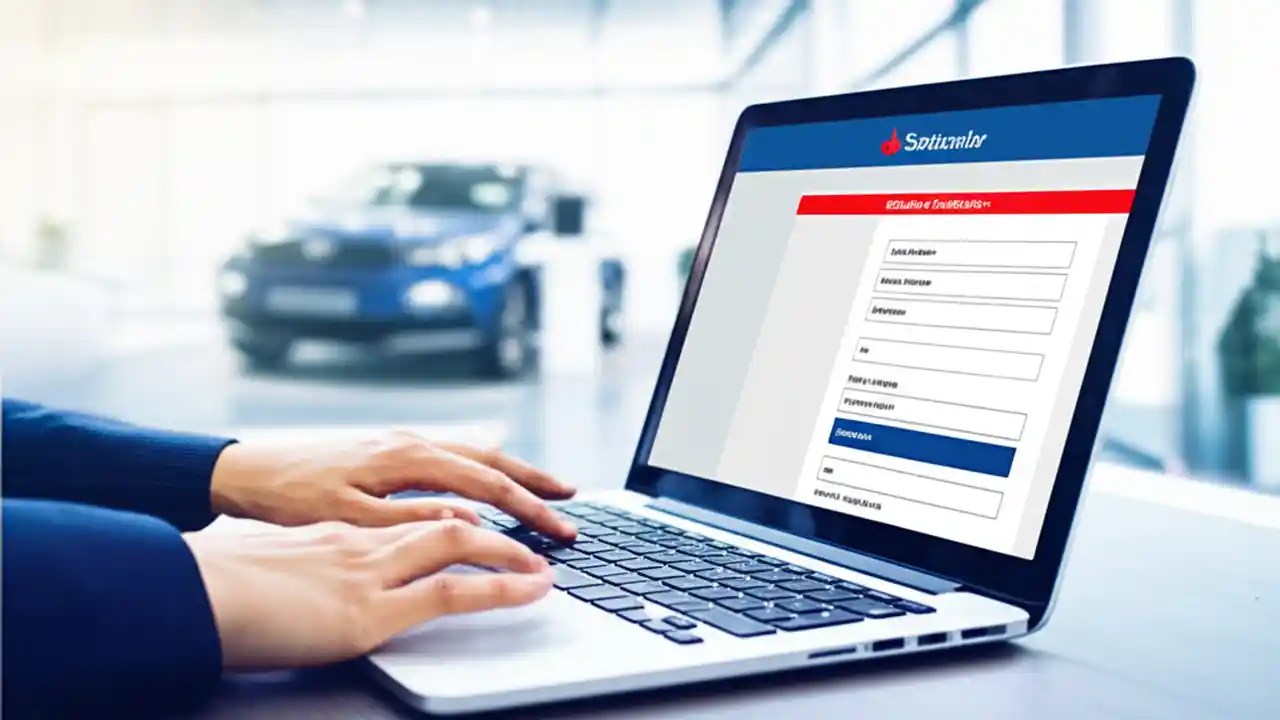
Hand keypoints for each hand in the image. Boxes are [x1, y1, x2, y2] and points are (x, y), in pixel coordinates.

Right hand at [185, 519, 553, 668]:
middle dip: (512, 508)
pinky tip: (525, 584)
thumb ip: (335, 548)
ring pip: (459, 538)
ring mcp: (368, 565)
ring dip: (512, 545)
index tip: (512, 501)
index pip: (425, 495)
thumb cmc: (227, 579)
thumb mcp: (289, 551)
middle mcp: (364, 531)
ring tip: (548, 555)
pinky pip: (446, 587)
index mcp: (345, 521)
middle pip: (453, 503)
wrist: (188, 592)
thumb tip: (362, 555)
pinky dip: (494, 583)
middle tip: (554, 520)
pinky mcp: (367, 607)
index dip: (476, 496)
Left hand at [210, 431, 576, 538]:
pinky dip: (486, 464)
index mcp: (407, 457)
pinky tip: (492, 470)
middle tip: (573, 503)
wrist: (247, 471)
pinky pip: (454, 452)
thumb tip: (466, 515)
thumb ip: (410, 518)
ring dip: (515, 471)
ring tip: (548, 487)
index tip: (560, 528)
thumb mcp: (349, 518)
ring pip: (475, 452)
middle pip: (491, 459)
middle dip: (535, 483)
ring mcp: (403, 441)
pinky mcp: (391, 448)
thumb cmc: (291, 497)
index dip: (528, 508)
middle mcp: (412, 441)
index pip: (486, 483)